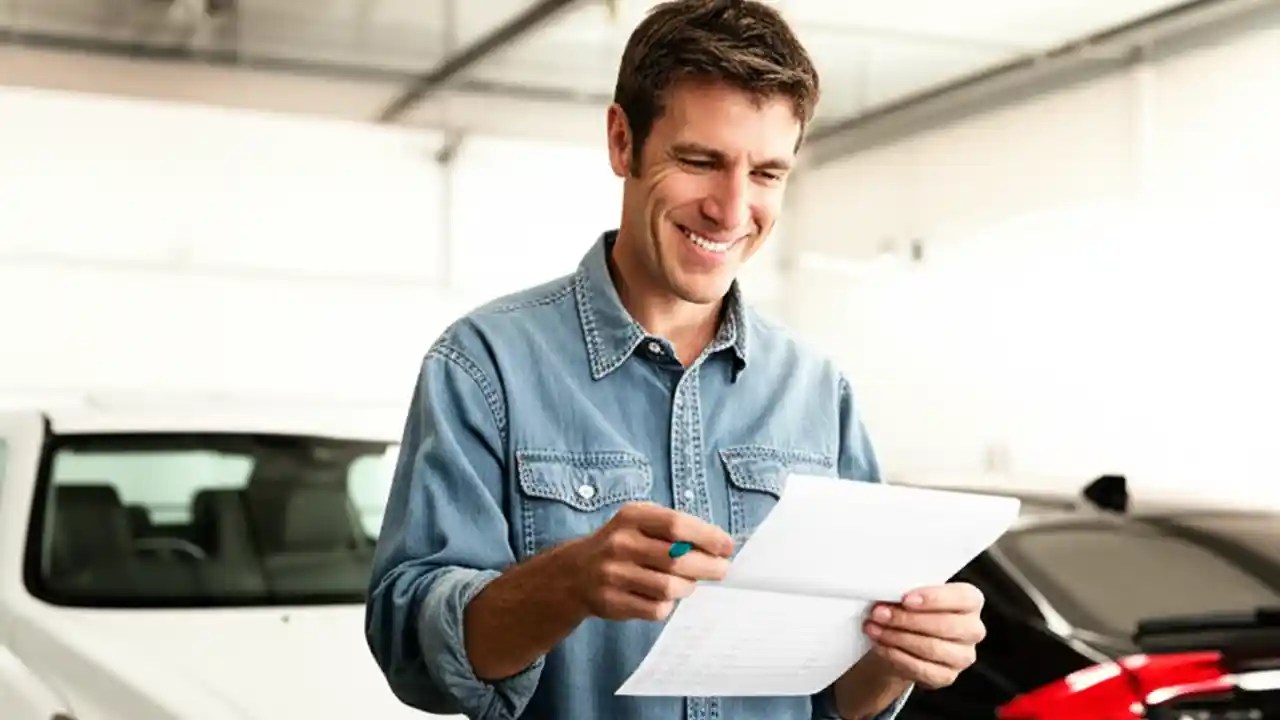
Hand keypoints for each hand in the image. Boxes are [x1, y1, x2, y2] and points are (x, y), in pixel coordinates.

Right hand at [566, 502, 733, 621]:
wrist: (574, 573)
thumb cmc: (622, 544)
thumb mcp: (640, 523)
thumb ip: (675, 529)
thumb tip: (720, 546)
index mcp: (632, 517)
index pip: (677, 524)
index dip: (707, 536)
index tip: (727, 546)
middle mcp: (620, 543)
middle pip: (677, 559)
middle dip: (708, 566)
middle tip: (721, 570)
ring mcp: (614, 574)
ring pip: (669, 587)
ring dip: (688, 587)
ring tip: (689, 583)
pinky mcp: (612, 602)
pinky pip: (656, 609)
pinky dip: (668, 605)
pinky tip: (664, 597)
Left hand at [862, 582, 985, 688]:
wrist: (904, 639)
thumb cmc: (913, 610)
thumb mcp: (913, 594)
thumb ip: (909, 591)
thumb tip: (888, 593)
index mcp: (970, 601)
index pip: (962, 598)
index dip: (933, 598)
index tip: (905, 599)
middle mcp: (973, 629)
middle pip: (944, 625)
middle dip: (907, 619)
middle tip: (879, 614)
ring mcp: (963, 656)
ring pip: (932, 648)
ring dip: (897, 637)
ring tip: (874, 628)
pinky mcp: (948, 676)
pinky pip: (923, 669)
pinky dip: (897, 656)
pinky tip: (881, 645)